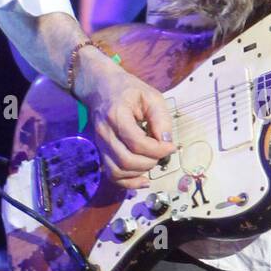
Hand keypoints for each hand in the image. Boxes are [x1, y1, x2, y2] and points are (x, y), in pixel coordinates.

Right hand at [76, 49, 175, 189]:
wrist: (101, 88)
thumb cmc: (129, 90)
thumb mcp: (151, 96)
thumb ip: (161, 119)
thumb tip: (167, 143)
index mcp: (116, 115)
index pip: (137, 143)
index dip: (158, 149)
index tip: (171, 146)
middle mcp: (104, 133)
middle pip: (127, 160)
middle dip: (150, 161)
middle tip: (162, 152)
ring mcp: (100, 144)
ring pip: (118, 171)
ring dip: (140, 172)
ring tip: (153, 160)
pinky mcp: (101, 152)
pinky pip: (112, 175)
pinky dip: (128, 183)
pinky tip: (143, 179)